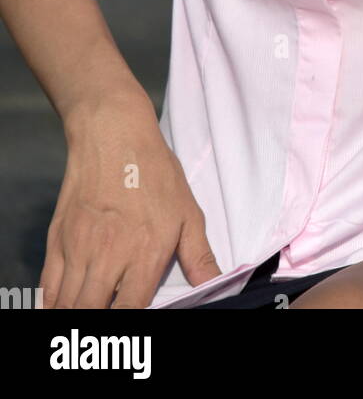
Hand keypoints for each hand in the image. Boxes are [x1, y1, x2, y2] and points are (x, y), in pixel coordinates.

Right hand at [40, 94, 220, 308]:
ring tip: (90, 313)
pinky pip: (48, 286)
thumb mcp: (187, 210)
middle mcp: (108, 257)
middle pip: (93, 313)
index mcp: (145, 253)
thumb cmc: (154, 171)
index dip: (129, 325)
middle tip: (108, 317)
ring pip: (68, 305)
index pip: (130, 312)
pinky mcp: (57, 239)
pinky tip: (65, 304)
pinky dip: (54, 302)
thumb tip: (215, 285)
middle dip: (99, 324)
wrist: (112, 134)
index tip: (131, 322)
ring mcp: (79, 249)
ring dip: (77, 315)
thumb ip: (198, 254)